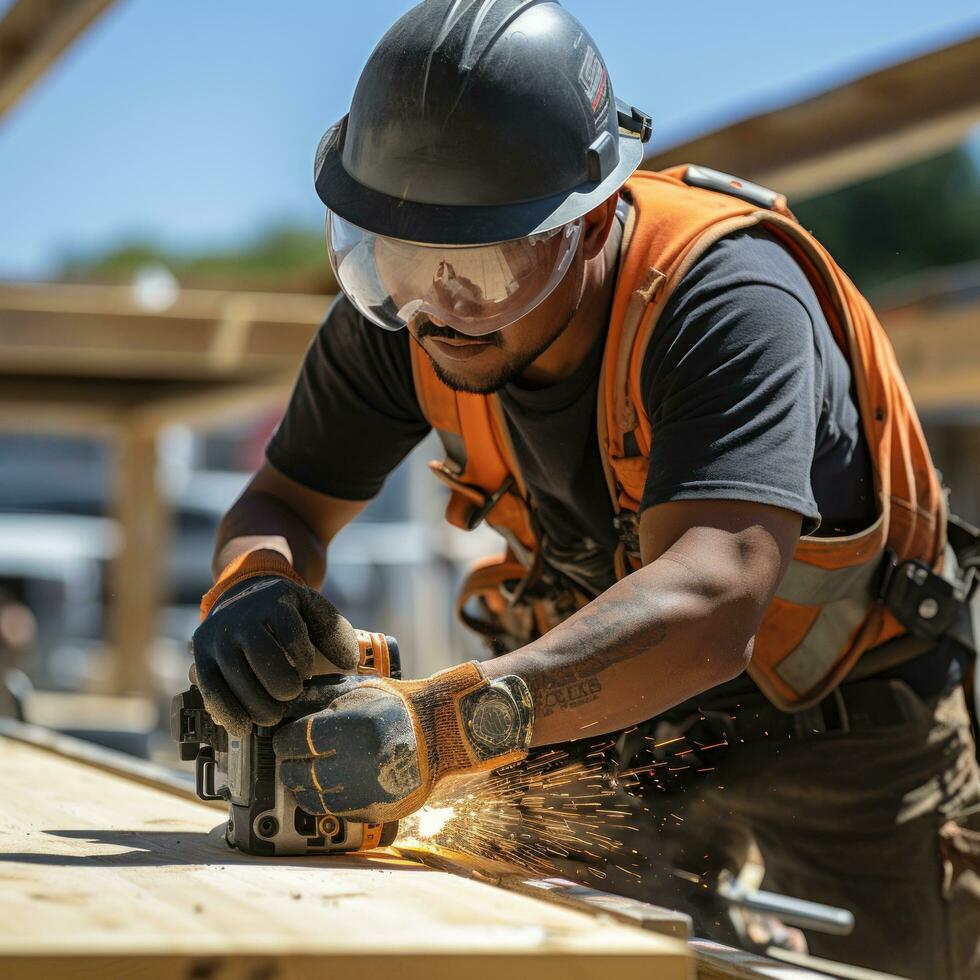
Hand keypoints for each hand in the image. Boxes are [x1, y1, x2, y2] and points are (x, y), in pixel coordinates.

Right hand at [192, 569, 358, 736]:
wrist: (242, 595)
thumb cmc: (286, 610)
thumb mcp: (312, 608)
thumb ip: (334, 632)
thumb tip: (349, 664)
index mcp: (275, 601)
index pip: (289, 631)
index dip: (301, 657)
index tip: (308, 672)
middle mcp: (242, 617)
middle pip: (260, 655)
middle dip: (280, 684)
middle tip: (291, 696)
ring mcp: (218, 637)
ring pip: (233, 675)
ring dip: (255, 703)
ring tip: (272, 717)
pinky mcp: (201, 656)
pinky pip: (209, 688)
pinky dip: (226, 711)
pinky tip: (242, 727)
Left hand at [273, 663, 533, 823]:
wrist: (440, 733)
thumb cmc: (396, 706)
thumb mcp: (359, 690)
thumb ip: (320, 700)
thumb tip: (281, 710)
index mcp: (352, 727)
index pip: (296, 740)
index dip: (284, 738)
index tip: (283, 736)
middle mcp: (357, 762)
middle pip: (298, 772)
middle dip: (287, 763)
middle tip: (288, 755)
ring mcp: (366, 791)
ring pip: (311, 797)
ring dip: (298, 785)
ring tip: (299, 773)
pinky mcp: (374, 810)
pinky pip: (333, 812)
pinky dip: (319, 801)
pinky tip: (320, 787)